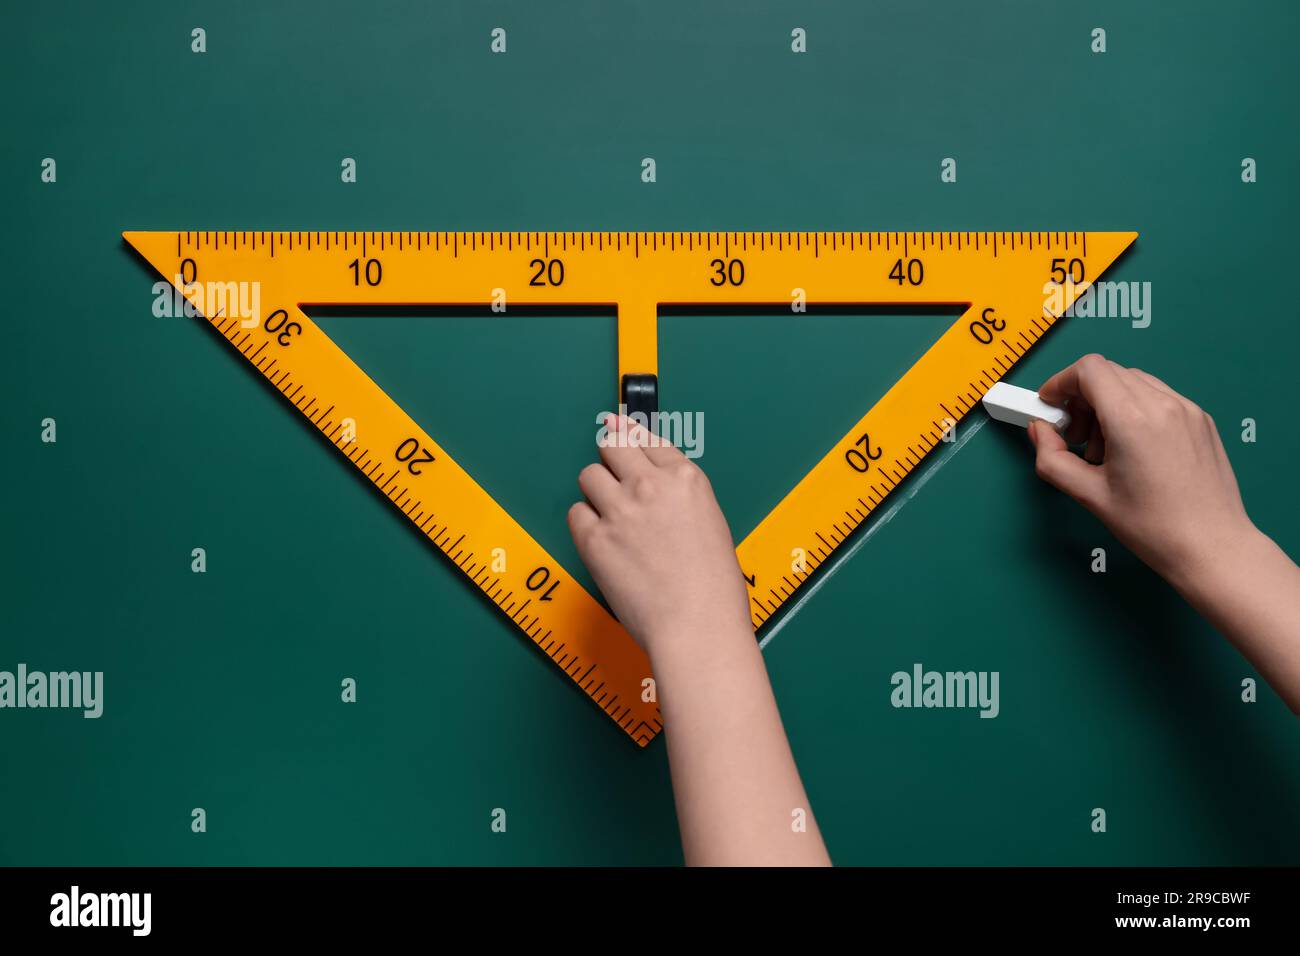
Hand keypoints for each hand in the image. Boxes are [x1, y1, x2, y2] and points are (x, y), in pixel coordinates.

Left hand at [567, 415, 750, 656]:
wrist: (697, 624)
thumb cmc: (713, 589)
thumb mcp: (711, 524)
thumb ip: (679, 499)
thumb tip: (656, 492)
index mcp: (687, 479)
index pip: (648, 439)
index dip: (629, 433)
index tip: (617, 426)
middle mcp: (651, 485)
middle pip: (612, 444)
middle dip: (608, 452)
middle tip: (608, 468)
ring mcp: (620, 509)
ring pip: (589, 475)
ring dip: (595, 492)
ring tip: (609, 517)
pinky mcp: (594, 537)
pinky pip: (576, 513)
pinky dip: (584, 524)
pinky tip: (600, 541)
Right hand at [1027, 354, 1255, 584]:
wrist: (1212, 547)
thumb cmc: (1153, 527)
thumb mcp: (1089, 495)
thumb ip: (1052, 458)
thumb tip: (1038, 431)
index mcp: (1132, 419)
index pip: (1089, 370)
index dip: (1060, 383)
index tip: (1051, 406)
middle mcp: (1163, 405)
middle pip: (1109, 373)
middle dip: (1082, 397)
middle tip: (1075, 437)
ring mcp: (1187, 409)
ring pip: (1134, 382)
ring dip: (1108, 403)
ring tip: (1106, 449)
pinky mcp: (1201, 420)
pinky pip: (1158, 397)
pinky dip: (1135, 410)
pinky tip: (1133, 449)